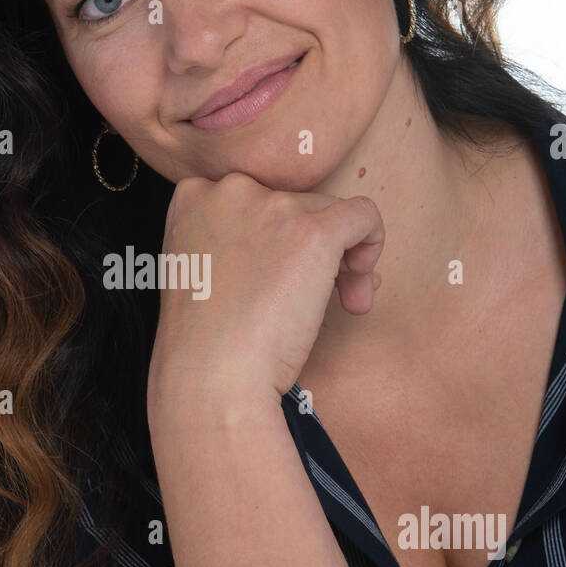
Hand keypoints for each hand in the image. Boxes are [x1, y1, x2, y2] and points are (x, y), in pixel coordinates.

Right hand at [147, 171, 383, 413]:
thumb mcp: (199, 273)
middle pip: (294, 204)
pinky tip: (360, 286)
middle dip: (310, 251)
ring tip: (342, 305)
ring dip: (340, 260)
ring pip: (330, 212)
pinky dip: (372, 242)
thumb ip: (234, 244)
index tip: (274, 279)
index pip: (253, 200)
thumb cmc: (203, 343)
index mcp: (193, 197)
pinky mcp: (314, 232)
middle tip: (311, 302)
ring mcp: (273, 207)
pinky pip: (364, 215)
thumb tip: (296, 240)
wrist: (210, 377)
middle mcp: (231, 189)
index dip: (272, 239)